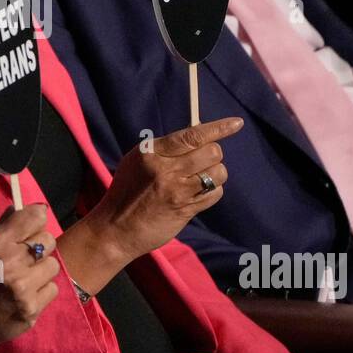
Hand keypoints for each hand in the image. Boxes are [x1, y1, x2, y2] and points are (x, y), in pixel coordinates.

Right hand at [0, 204, 59, 351]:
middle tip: (24, 260)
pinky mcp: (31, 307)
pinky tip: (26, 296)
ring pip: (53, 265)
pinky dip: (42, 292)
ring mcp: (22, 286)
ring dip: (42, 272)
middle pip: (49, 240)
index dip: (36, 221)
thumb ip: (6, 226)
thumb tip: (26, 206)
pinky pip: (53, 289)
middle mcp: (10, 262)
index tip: (31, 228)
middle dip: (39, 249)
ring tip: (25, 280)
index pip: (36, 216)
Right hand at [65, 118, 242, 292]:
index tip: (236, 123)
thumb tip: (199, 134)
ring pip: (218, 173)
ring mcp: (176, 191)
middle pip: (211, 152)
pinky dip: (212, 192)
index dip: (219, 128)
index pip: (192, 135)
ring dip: (215, 175)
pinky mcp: (185, 210)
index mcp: (151, 152)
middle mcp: (165, 169)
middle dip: (213, 155)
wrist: (115, 229)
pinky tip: (197, 195)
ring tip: (199, 180)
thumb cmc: (127, 191)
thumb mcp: (138, 161)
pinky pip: (214, 194)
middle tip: (201, 162)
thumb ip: (165, 148)